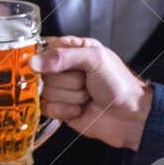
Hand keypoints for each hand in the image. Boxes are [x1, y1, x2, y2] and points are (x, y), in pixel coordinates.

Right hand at [30, 36, 152, 150]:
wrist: (130, 115)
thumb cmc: (119, 84)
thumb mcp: (96, 60)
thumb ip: (64, 57)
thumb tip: (33, 62)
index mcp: (73, 49)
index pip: (45, 49)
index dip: (50, 59)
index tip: (62, 66)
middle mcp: (64, 68)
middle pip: (44, 73)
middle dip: (69, 81)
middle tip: (87, 82)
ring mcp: (61, 89)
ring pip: (47, 92)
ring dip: (71, 97)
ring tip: (88, 95)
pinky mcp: (60, 108)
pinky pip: (48, 108)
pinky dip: (66, 111)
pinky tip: (81, 108)